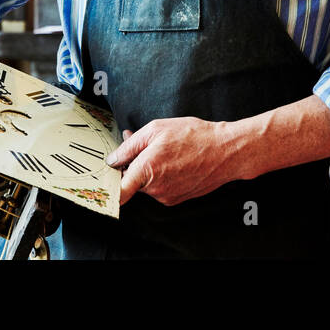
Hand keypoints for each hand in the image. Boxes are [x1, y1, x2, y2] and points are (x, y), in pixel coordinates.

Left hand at [106, 117, 243, 205]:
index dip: (109, 187)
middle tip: (145, 145)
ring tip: (166, 151)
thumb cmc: (193, 136)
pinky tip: (175, 161)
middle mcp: (156, 189)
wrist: (225, 152)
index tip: (104, 181)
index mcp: (147, 170)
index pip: (119, 192)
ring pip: (147, 184)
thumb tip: (113, 158)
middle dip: (133, 164)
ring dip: (149, 170)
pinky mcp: (177, 199)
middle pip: (132, 181)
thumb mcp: (156, 129)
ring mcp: (167, 196)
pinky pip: (160, 188)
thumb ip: (130, 145)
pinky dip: (162, 176)